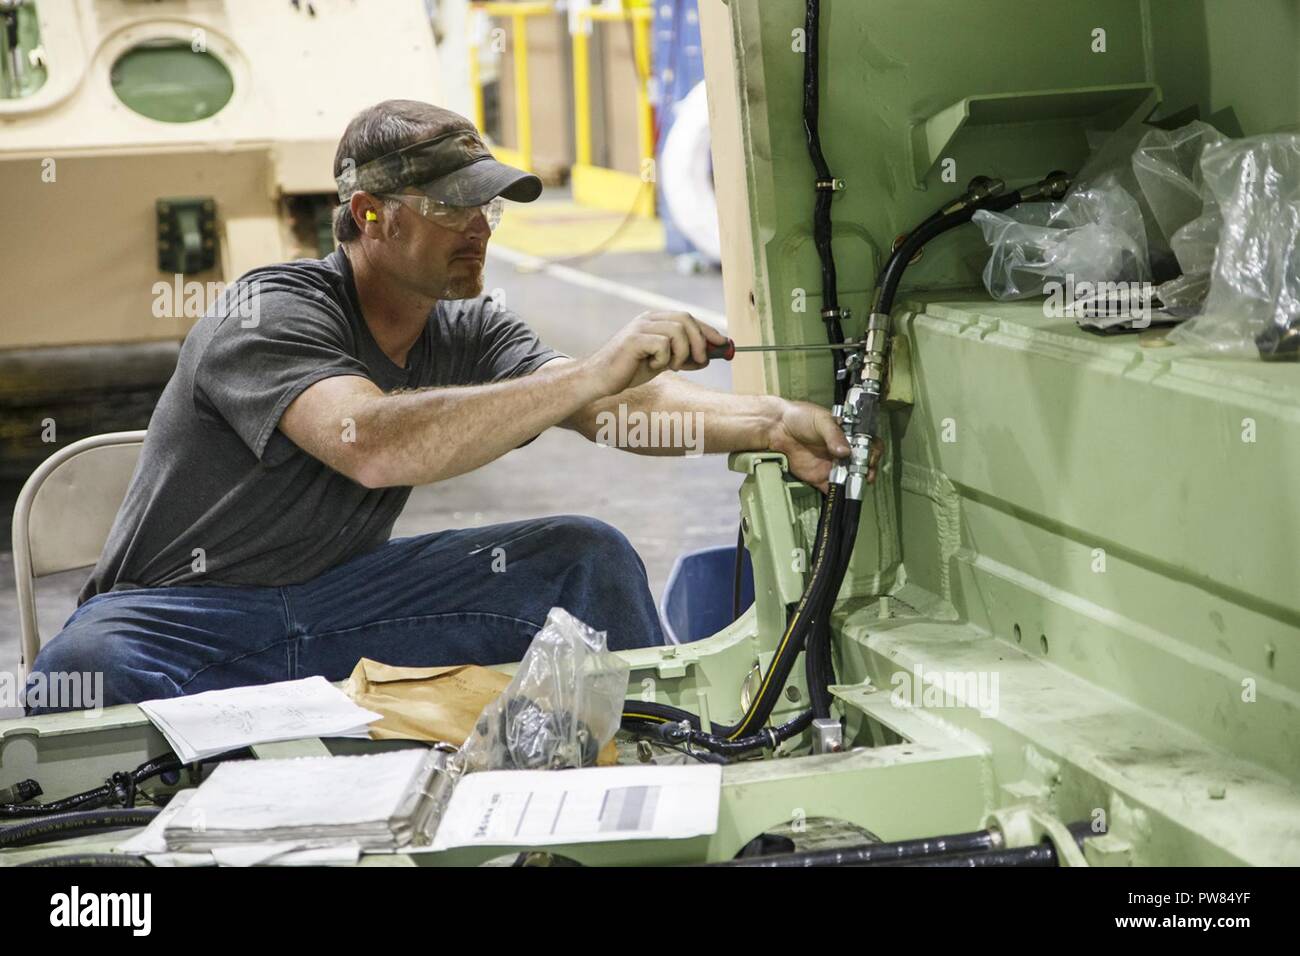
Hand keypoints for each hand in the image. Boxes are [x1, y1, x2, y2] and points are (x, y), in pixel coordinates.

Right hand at [580, 311, 729, 395]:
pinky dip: (664, 359)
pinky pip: (664, 344)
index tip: (723, 343)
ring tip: (670, 366)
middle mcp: (648, 319)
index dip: (708, 330)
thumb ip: (683, 356)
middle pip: (686, 320)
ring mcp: (640, 327)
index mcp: (655, 320)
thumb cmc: (629, 371)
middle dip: (700, 342)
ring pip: (678, 331)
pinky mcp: (635, 339)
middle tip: (700, 362)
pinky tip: (651, 366)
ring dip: (682, 353)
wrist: (600, 380)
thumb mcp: (662, 362)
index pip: (688, 318)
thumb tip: (709, 356)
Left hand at [768, 399, 883, 492]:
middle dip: (867, 472)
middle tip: (864, 474)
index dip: (873, 453)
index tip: (869, 458)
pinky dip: (837, 494)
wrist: (778, 428)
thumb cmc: (801, 417)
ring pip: (850, 479)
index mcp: (849, 436)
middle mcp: (843, 452)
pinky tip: (840, 494)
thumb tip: (845, 450)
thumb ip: (834, 435)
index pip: (869, 446)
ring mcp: (832, 466)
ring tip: (853, 484)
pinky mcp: (820, 477)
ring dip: (854, 484)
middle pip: (863, 466)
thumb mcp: (822, 420)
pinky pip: (832, 489)